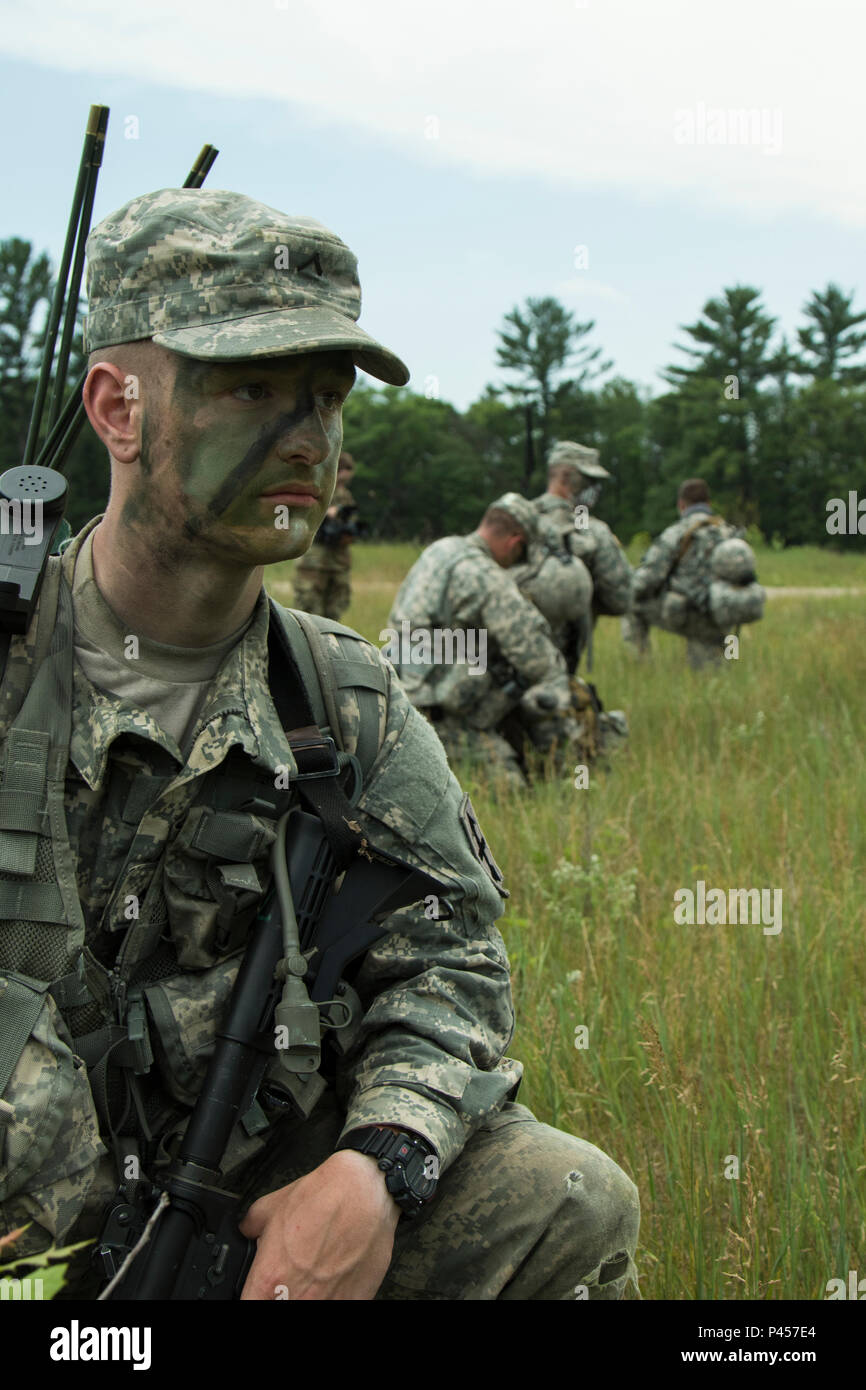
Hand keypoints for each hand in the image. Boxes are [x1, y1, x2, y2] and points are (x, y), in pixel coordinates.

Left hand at [238, 1150, 400, 1299]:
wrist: (364, 1191)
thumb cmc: (322, 1197)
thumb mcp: (270, 1206)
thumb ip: (251, 1228)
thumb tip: (246, 1233)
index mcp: (269, 1277)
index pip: (248, 1303)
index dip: (253, 1294)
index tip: (260, 1289)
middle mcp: (296, 1296)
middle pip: (279, 1308)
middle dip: (281, 1295)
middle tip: (290, 1277)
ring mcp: (327, 1302)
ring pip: (309, 1307)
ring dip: (308, 1295)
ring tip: (315, 1275)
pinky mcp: (354, 1300)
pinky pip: (337, 1306)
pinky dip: (333, 1296)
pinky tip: (334, 1277)